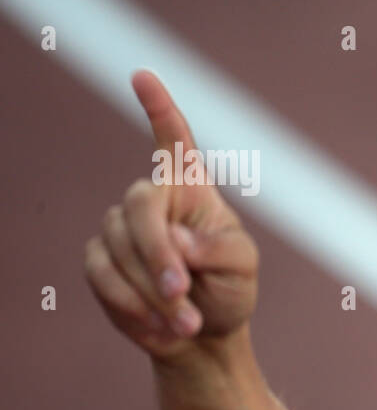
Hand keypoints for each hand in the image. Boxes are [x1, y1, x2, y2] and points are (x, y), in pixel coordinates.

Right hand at [83, 71, 259, 363]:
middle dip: (158, 253)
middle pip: (140, 205)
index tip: (144, 75)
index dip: (160, 109)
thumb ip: (218, 248)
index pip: (173, 141)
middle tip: (182, 293)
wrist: (203, 334)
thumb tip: (176, 238)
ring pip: (120, 247)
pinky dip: (131, 304)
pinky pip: (103, 274)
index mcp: (191, 189)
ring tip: (187, 320)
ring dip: (153, 292)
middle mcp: (153, 200)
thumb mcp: (242, 267)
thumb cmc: (230, 290)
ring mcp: (120, 229)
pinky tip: (158, 324)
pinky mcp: (100, 260)